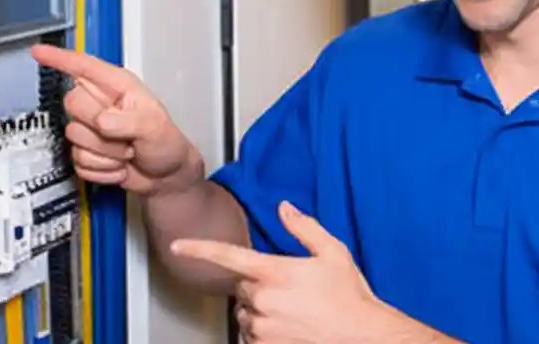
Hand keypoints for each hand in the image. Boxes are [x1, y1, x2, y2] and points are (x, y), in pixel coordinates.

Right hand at [31, 44, 196, 196]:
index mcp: (119, 87)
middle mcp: (101, 104)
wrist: (165, 175)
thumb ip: (127, 120)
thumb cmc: (166, 144)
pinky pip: (79, 161)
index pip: (84, 67)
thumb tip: (102, 120)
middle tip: (127, 136)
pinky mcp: (84, 152)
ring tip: (127, 151)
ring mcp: (90, 128)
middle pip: (72, 104)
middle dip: (100, 126)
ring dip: (106, 152)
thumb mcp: (155, 126)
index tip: (38, 51)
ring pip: (75, 138)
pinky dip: (102, 169)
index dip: (60, 58)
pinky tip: (118, 165)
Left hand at [172, 202, 402, 343]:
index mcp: (276, 272)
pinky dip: (262, 328)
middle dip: (259, 284)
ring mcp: (261, 327)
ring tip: (293, 309)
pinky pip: (249, 334)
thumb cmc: (349, 296)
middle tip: (290, 287)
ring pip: (245, 311)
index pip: (229, 257)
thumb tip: (285, 208)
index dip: (200, 250)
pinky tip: (287, 325)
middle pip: (242, 286)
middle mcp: (263, 300)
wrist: (360, 336)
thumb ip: (304, 228)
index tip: (178, 246)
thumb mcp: (334, 253)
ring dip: (260, 308)